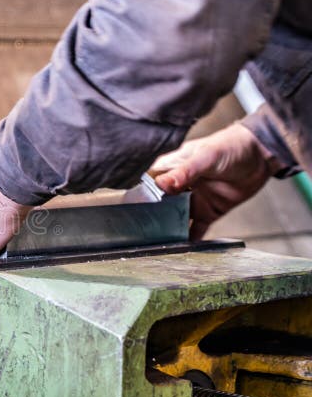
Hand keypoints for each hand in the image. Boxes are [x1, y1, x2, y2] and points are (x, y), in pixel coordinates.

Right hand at [151, 123, 276, 239]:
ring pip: (175, 219)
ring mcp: (193, 200)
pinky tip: (183, 249)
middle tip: (146, 234)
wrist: (261, 156)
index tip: (136, 212)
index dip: (142, 198)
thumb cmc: (230, 146)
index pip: (150, 185)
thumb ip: (184, 172)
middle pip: (160, 206)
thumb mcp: (206, 156)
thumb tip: (163, 184)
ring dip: (169, 231)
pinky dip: (190, 239)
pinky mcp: (208, 212)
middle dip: (153, 219)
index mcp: (171, 168)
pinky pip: (196, 229)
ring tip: (160, 244)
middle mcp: (178, 186)